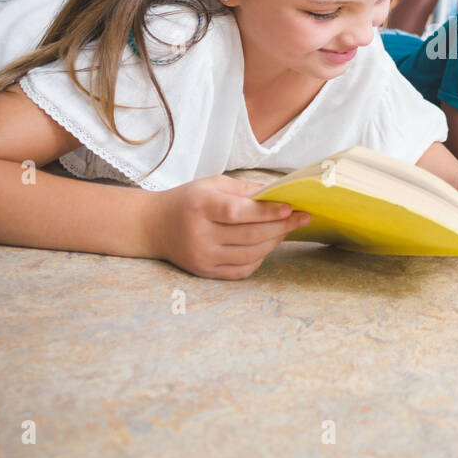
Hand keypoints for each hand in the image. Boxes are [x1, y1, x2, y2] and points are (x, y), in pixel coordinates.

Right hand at [144, 176, 311, 279]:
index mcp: (200, 206)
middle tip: (302, 218)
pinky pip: (241, 270)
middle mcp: (200, 235)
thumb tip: (279, 194)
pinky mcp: (205, 272)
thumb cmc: (189, 201)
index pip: (238, 213)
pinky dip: (259, 258)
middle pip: (249, 235)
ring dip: (274, 242)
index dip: (267, 212)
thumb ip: (245, 190)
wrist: (154, 226)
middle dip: (281, 227)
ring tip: (287, 229)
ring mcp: (202, 257)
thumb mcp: (212, 185)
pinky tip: (267, 245)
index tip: (290, 207)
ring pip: (250, 254)